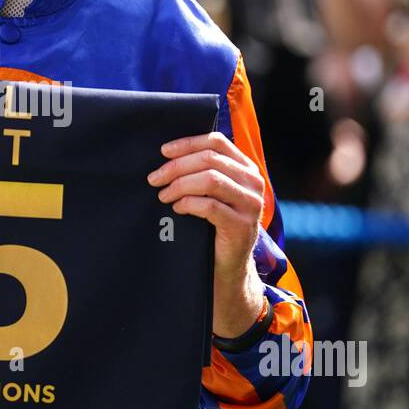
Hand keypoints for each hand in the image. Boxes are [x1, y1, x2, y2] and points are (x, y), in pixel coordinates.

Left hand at [147, 132, 266, 335]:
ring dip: (180, 185)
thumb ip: (202, 171)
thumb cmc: (214, 226)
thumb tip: (167, 154)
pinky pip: (210, 206)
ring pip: (210, 179)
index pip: (217, 142)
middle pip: (210, 159)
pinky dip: (188, 204)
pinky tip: (176, 208)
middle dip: (176, 167)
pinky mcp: (242, 226)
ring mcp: (251, 204)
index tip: (163, 151)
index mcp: (246, 168)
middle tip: (154, 179)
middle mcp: (253, 182)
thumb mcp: (212, 193)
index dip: (188, 143)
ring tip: (163, 195)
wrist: (227, 266)